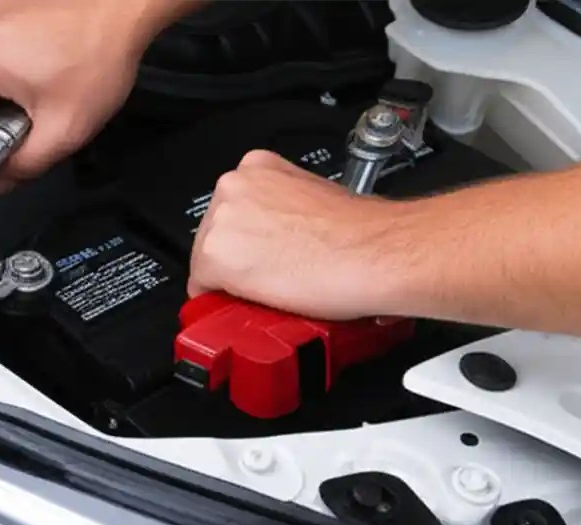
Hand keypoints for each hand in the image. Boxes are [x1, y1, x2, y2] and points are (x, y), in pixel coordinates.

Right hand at [0, 0, 194, 190]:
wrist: (125, 6)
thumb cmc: (98, 57)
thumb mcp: (63, 130)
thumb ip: (25, 165)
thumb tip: (0, 181)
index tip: (21, 136)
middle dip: (5, 108)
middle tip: (46, 103)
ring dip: (13, 80)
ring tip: (52, 75)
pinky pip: (0, 42)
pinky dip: (19, 53)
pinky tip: (50, 53)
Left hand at [188, 150, 412, 319]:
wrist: (377, 253)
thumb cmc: (362, 233)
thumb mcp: (313, 199)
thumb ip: (283, 210)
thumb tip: (275, 236)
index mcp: (258, 166)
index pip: (230, 214)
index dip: (245, 243)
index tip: (259, 256)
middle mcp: (234, 186)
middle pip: (215, 236)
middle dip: (238, 260)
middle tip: (271, 273)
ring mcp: (221, 220)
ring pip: (209, 263)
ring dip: (233, 281)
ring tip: (273, 287)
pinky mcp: (215, 258)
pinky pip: (203, 290)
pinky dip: (224, 302)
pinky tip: (259, 300)